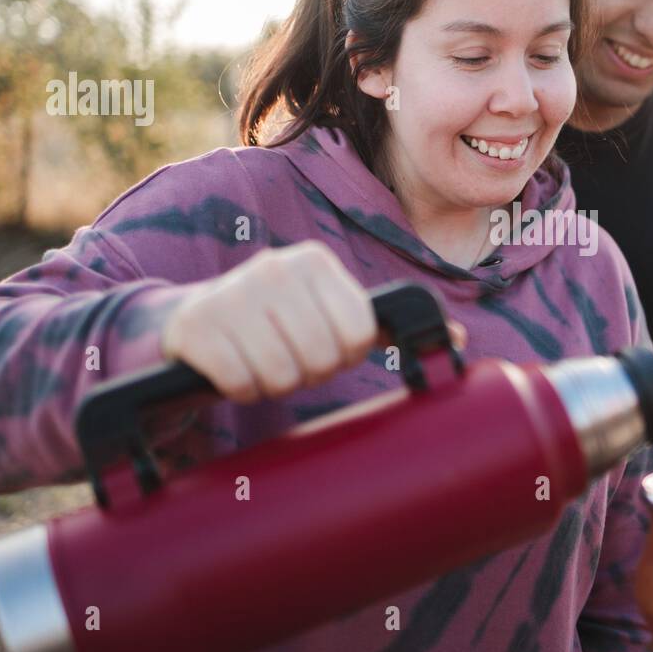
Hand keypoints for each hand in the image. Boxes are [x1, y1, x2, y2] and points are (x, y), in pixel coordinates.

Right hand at [160, 241, 377, 403]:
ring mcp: (231, 294)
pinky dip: (242, 390)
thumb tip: (456, 338)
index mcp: (315, 262)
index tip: (327, 347)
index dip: (346, 355)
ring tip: (263, 363)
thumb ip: (384, 326)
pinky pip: (240, 384)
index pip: (359, 334)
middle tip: (291, 359)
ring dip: (275, 385)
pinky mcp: (196, 327)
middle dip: (309, 373)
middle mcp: (274, 268)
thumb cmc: (279, 321)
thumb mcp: (327, 310)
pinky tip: (235, 368)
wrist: (199, 317)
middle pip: (322, 358)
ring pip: (282, 376)